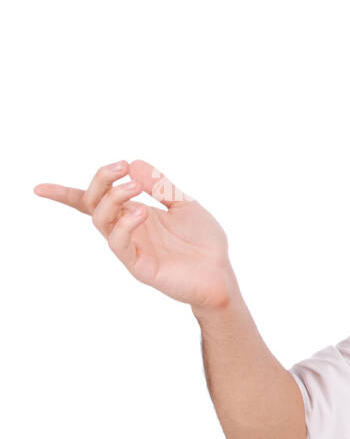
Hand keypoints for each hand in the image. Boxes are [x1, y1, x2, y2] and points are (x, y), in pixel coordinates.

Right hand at [34, 159, 236, 310]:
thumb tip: (134, 164)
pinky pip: (119, 244)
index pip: (93, 203)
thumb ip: (161, 185)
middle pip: (94, 204)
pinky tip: (141, 212)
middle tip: (121, 168)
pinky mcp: (139, 266)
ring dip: (112, 199)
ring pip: (102, 221)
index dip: (65, 195)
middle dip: (101, 181)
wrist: (221, 274)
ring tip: (133, 187)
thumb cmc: (204, 243)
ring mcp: (131, 248)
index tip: (40, 189)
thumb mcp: (184, 204)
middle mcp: (128, 230)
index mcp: (135, 215)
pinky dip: (124, 224)